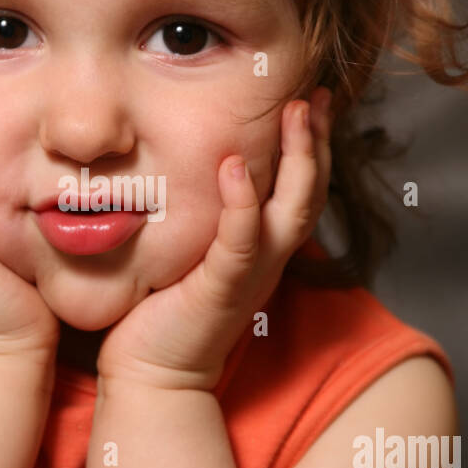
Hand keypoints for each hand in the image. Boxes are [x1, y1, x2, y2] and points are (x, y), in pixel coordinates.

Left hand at [96, 90, 333, 390]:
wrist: (150, 374)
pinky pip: (242, 243)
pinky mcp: (222, 291)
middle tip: (317, 94)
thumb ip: (199, 210)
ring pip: (291, 211)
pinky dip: (243, 204)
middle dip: (317, 140)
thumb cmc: (160, 309)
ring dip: (297, 159)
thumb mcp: (188, 248)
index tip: (313, 97)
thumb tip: (186, 160)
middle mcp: (267, 258)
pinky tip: (234, 167)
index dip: (312, 143)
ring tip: (296, 112)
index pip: (301, 187)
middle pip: (311, 191)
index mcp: (263, 246)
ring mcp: (250, 274)